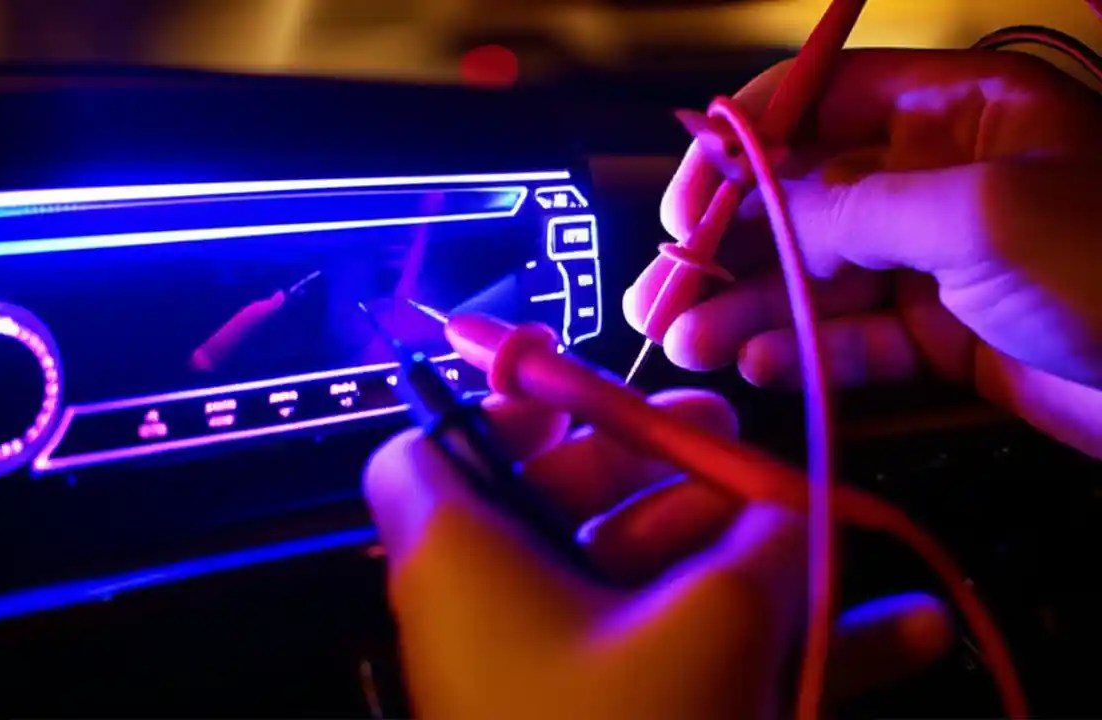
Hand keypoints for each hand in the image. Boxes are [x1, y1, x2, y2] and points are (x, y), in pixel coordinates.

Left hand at [366, 358, 950, 716]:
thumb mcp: (714, 627)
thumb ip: (765, 544)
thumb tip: (799, 507)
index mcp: (460, 558)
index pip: (429, 449)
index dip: (499, 411)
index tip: (589, 400)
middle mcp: (489, 611)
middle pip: (559, 504)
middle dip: (663, 470)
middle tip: (741, 442)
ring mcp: (547, 677)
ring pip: (635, 588)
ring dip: (736, 559)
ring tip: (828, 529)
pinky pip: (671, 662)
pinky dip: (755, 645)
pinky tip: (887, 637)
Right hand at [625, 49, 1101, 457]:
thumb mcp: (979, 214)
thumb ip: (856, 207)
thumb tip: (768, 207)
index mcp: (953, 110)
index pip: (819, 101)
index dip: (742, 143)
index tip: (684, 197)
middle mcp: (935, 175)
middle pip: (804, 198)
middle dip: (728, 246)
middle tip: (661, 291)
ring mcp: (937, 257)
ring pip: (819, 276)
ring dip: (750, 308)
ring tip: (684, 341)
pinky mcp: (943, 332)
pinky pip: (856, 336)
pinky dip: (806, 353)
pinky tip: (758, 366)